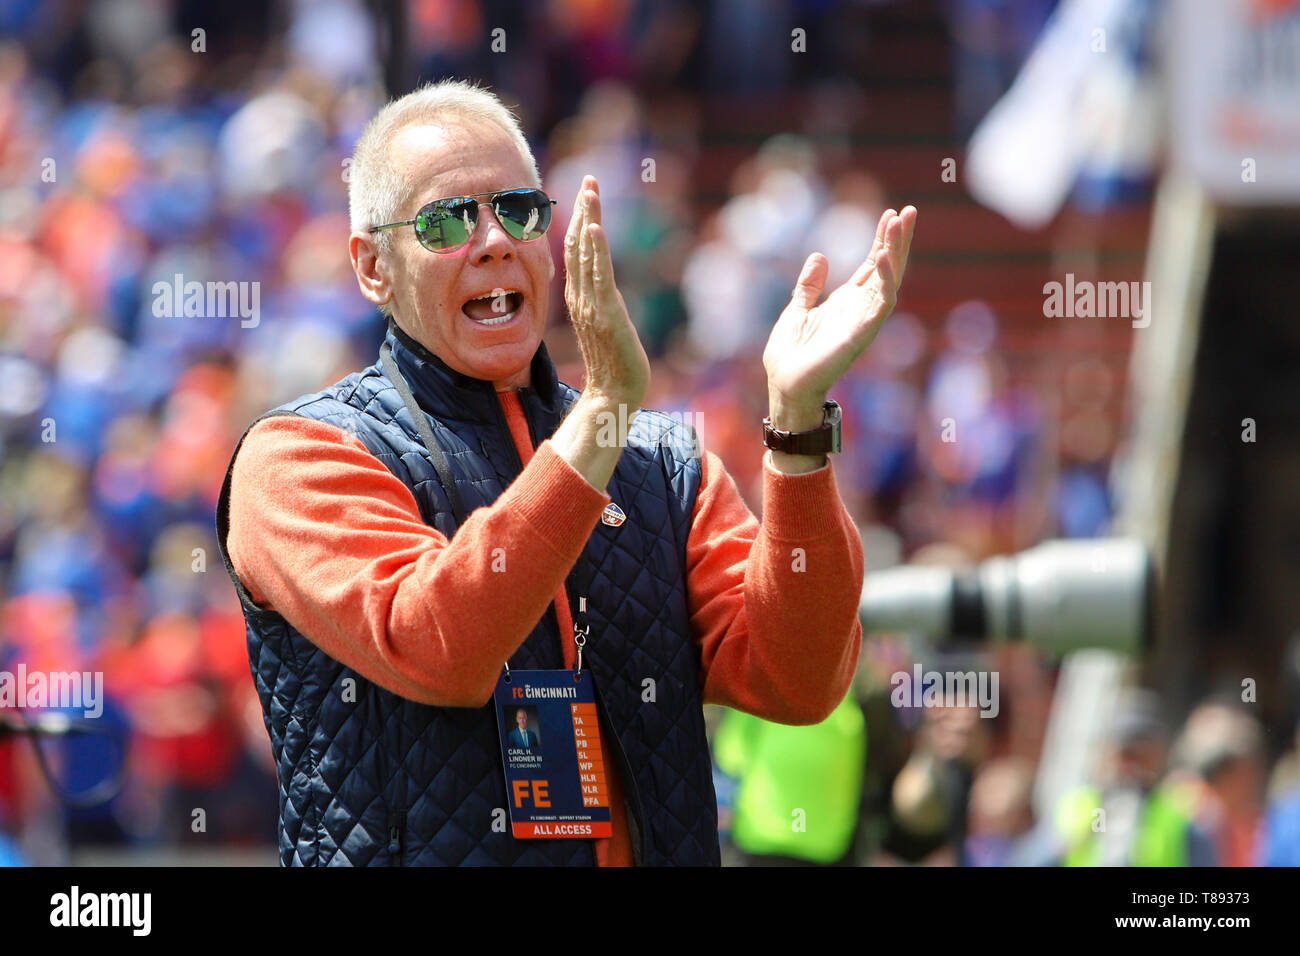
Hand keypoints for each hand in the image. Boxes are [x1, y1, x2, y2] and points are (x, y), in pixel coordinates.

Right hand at [563, 175, 649, 410]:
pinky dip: (597, 251)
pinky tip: (595, 228)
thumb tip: (604, 288)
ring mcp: (591, 305)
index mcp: (579, 298)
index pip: (576, 251)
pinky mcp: (606, 314)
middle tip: (590, 178)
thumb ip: (602, 303)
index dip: (580, 220)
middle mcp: (581, 297)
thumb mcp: (608, 324)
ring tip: (592, 190)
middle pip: (577, 245)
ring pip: (587, 255)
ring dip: (590, 220)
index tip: (587, 192)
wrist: (615, 394)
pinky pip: (599, 277)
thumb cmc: (614, 364)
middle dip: (585, 210)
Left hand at [763, 205, 916, 429]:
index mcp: (847, 302)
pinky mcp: (862, 333)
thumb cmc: (790, 355)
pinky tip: (884, 256)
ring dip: (896, 251)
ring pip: (890, 280)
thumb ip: (810, 285)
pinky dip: (886, 279)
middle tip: (910, 210)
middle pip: (888, 268)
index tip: (891, 213)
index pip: (872, 265)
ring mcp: (864, 320)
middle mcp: (861, 309)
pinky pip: (881, 303)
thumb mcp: (797, 309)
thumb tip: (820, 256)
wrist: (784, 384)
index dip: (882, 240)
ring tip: (899, 223)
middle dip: (899, 239)